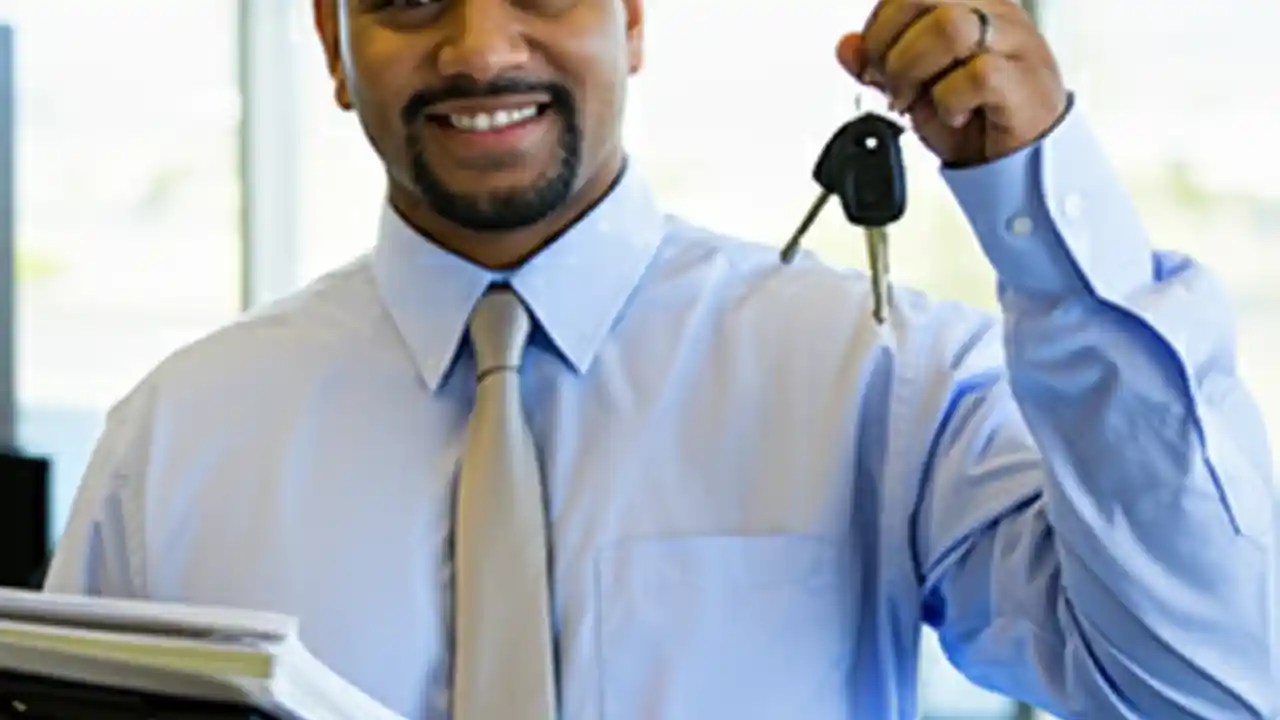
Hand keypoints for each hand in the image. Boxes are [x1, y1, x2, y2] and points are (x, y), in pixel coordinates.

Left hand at [837, 0, 1068, 166]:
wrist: (1020, 157)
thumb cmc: (975, 116)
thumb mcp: (913, 86)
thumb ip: (880, 63)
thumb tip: (848, 47)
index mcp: (968, 3)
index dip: (878, 23)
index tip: (870, 63)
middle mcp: (994, 13)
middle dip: (888, 42)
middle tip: (886, 80)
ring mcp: (1014, 43)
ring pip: (950, 26)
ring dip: (913, 69)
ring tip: (912, 99)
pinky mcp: (1024, 81)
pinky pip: (979, 74)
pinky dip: (950, 100)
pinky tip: (952, 113)